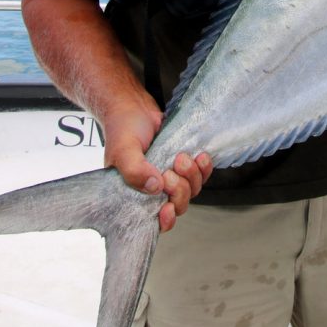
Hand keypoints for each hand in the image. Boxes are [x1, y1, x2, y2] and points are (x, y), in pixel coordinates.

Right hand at [103, 102, 212, 231]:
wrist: (133, 106)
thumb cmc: (122, 128)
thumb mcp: (123, 150)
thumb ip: (134, 170)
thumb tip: (155, 187)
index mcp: (134, 193)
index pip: (152, 220)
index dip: (164, 220)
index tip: (167, 207)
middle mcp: (152, 189)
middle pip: (177, 205)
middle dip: (180, 189)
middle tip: (173, 168)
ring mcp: (169, 177)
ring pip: (191, 190)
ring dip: (192, 176)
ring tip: (182, 157)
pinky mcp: (182, 164)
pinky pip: (200, 174)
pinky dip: (203, 168)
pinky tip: (200, 156)